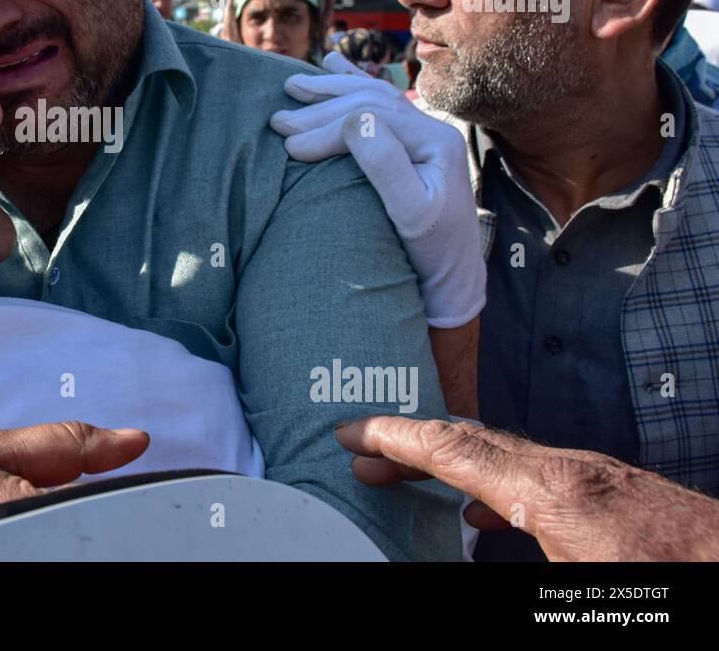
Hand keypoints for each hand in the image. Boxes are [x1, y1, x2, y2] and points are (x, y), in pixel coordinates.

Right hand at [269, 51, 485, 327]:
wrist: (451, 275)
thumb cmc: (432, 251)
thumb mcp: (412, 214)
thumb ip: (386, 165)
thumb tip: (354, 120)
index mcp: (436, 140)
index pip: (372, 118)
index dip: (327, 127)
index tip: (289, 146)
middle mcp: (432, 129)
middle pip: (369, 103)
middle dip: (320, 107)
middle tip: (277, 120)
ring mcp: (422, 133)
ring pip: (371, 97)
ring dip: (330, 91)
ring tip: (291, 86)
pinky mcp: (411, 143)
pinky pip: (378, 103)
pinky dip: (351, 84)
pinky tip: (331, 66)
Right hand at [336, 415, 718, 561]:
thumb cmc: (671, 577)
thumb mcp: (580, 587)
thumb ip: (515, 553)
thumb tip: (468, 538)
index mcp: (552, 492)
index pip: (454, 449)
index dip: (394, 439)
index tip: (351, 435)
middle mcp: (570, 470)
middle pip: (471, 441)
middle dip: (409, 447)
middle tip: (361, 458)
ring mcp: (594, 476)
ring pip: (503, 455)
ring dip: (449, 464)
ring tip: (408, 482)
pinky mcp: (614, 490)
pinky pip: (534, 473)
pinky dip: (492, 483)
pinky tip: (481, 515)